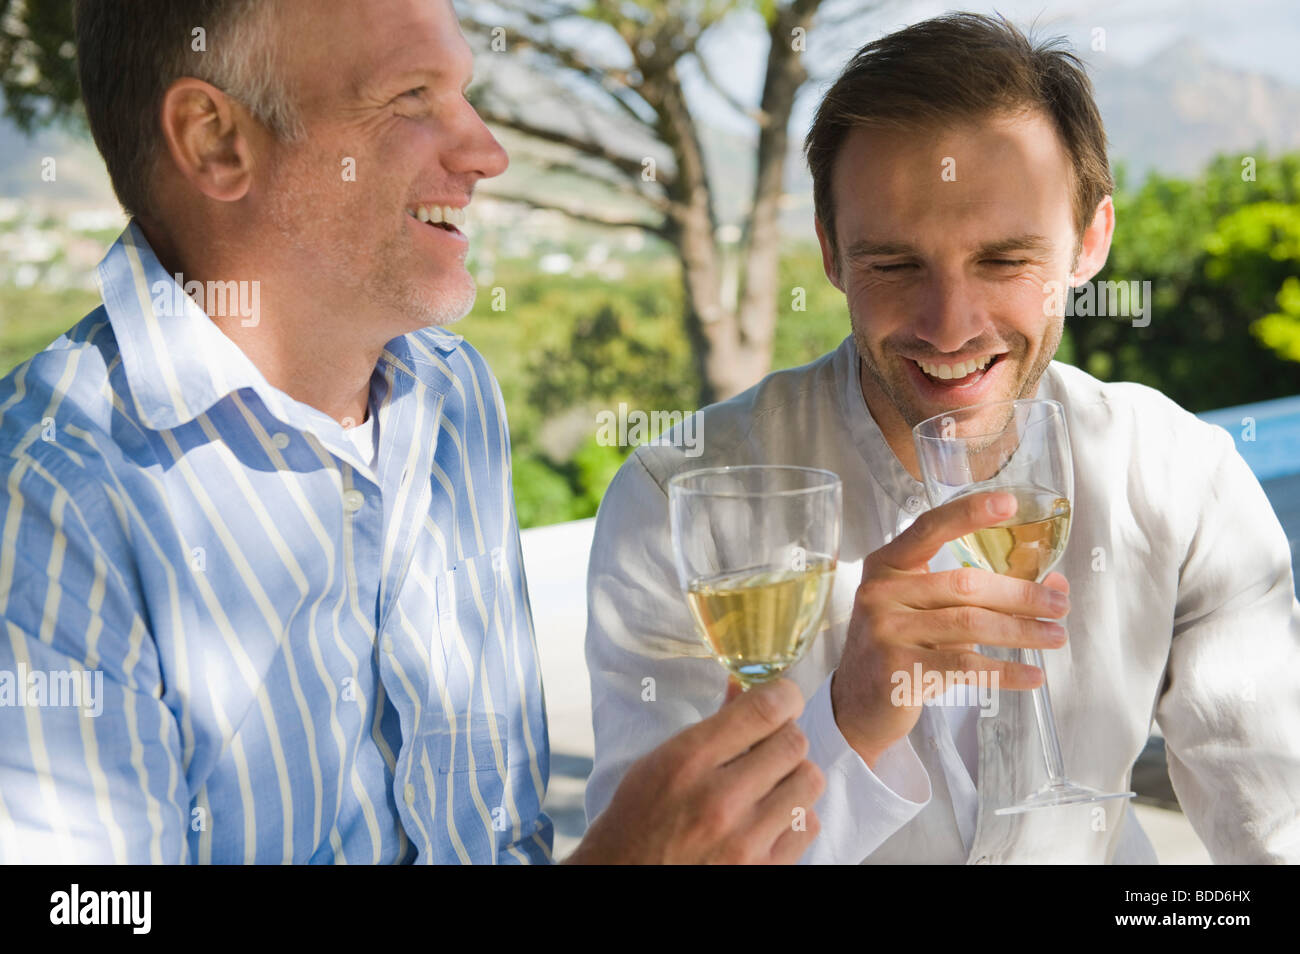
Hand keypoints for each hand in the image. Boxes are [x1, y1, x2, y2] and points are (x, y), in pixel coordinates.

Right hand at [567, 678, 824, 863]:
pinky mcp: (763, 870)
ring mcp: (745, 841)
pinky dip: (795, 816)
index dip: (783, 695)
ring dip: (793, 776)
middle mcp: (719, 800)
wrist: (625, 877)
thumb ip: (711, 728)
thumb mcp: (660, 762)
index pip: (764, 710)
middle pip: (794, 742)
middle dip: (783, 738)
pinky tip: (771, 817)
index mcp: (688, 762)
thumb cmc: (638, 819)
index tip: (783, 698)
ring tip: (770, 784)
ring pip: (808, 781)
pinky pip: (808, 824)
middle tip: (768, 746)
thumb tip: (747, 687)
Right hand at [830, 490, 1070, 768]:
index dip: (969, 514)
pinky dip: (1005, 671)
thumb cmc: (898, 647)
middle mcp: (881, 593)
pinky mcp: (898, 670)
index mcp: (886, 565)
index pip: (930, 529)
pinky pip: (965, 666)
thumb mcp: (922, 610)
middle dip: (1021, 594)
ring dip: (1022, 632)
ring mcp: (886, 632)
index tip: (1009, 503)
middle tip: (1059, 605)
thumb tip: (1053, 584)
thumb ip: (973, 593)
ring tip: (1055, 636)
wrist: (857, 703)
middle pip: (964, 584)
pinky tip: (1033, 674)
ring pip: (970, 624)